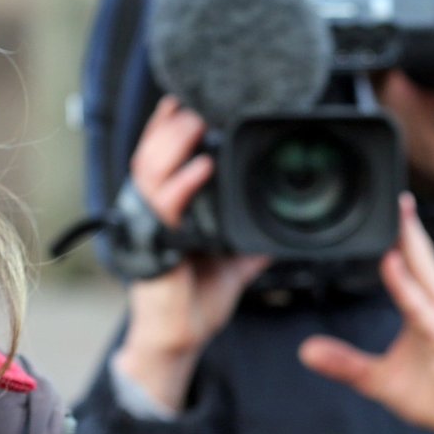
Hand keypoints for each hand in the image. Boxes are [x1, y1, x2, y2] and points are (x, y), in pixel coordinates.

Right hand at [112, 98, 269, 412]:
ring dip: (173, 141)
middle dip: (169, 122)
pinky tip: (202, 167)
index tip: (186, 97)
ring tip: (195, 117)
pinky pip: (166, 208)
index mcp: (166, 208)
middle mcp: (152, 211)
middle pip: (152, 153)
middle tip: (193, 96)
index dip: (168, 125)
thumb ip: (252, 238)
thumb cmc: (198, 299)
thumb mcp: (233, 260)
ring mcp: (151, 226)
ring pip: (151, 171)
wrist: (181, 338)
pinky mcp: (157, 247)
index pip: (161, 156)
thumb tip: (283, 222)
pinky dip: (183, 186)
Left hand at [299, 195, 433, 433]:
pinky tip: (392, 267)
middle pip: (420, 257)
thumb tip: (306, 352)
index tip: (386, 205)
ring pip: (425, 274)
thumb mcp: (377, 379)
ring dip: (411, 244)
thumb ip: (345, 362)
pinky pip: (422, 309)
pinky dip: (407, 287)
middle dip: (408, 224)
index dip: (398, 233)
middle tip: (394, 191)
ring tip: (397, 216)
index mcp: (426, 306)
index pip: (410, 262)